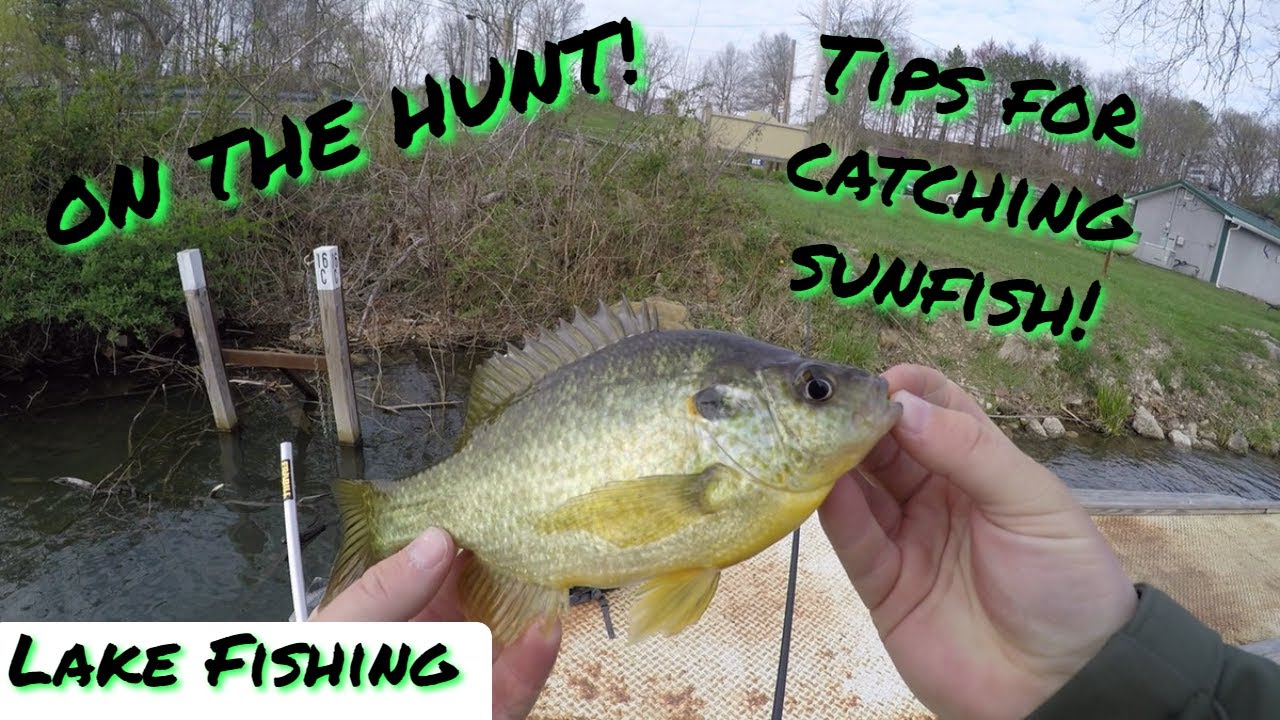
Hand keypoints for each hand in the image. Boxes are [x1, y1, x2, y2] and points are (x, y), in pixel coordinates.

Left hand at [310, 527, 561, 719]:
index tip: (501, 497)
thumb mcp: (337, 630)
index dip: (474, 526)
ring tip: (552, 574)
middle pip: (491, 591)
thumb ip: (384, 590)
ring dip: (534, 609)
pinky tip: (543, 633)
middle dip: (519, 561)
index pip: (447, 555)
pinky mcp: (483, 710)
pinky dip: (532, 665)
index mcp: (401, 604)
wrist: (308, 718)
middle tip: (545, 530)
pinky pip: (514, 692)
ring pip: (512, 638)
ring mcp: (463, 675)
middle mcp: (438, 635)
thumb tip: (438, 539)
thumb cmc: (312, 681)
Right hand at [819, 364, 1137, 719]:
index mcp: (979, 464)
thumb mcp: (1034, 505)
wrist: (1065, 686)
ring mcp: (907, 538)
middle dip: (857, 420)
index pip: (933, 406)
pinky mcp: (884, 585)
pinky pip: (853, 541)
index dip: (905, 389)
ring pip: (858, 487)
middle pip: (884, 443)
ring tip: (814, 440)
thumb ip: (970, 452)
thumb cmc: (1067, 584)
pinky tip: (824, 489)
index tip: (880, 386)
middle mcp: (936, 494)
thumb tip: (903, 405)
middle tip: (830, 408)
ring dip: (835, 461)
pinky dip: (835, 513)